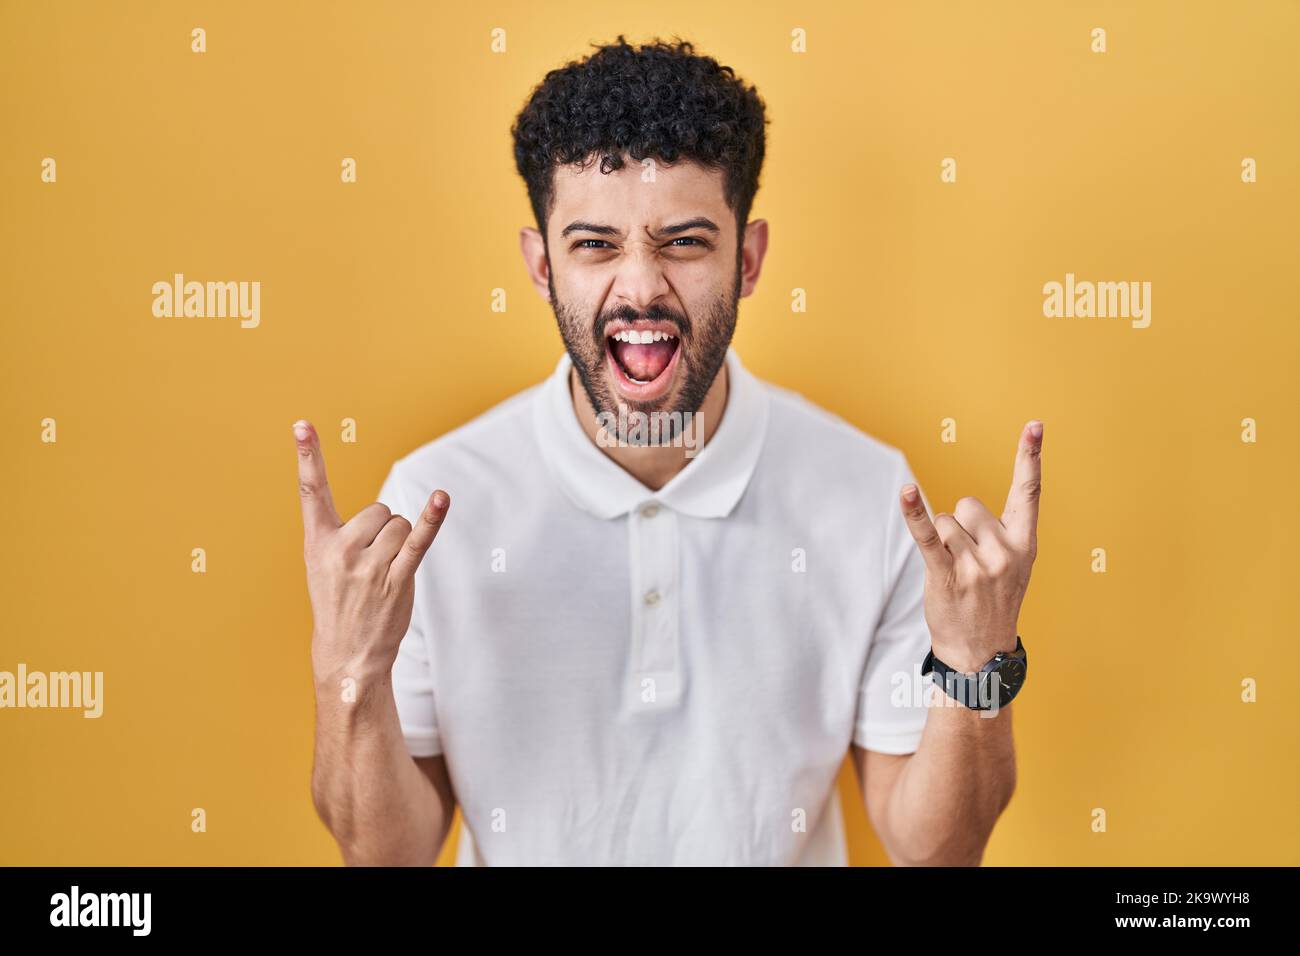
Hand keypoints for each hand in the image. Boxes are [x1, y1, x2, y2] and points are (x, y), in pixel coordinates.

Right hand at [294, 420, 449, 684]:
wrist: (347, 654)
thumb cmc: (338, 603)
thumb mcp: (322, 565)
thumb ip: (340, 533)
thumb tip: (383, 513)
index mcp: (317, 542)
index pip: (311, 490)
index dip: (308, 456)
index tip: (302, 424)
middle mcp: (341, 549)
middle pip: (380, 510)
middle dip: (384, 531)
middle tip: (371, 565)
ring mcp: (370, 565)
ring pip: (401, 525)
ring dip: (401, 545)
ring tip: (384, 575)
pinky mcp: (397, 578)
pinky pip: (419, 540)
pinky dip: (433, 518)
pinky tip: (442, 499)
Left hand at [899, 421, 1041, 672]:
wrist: (980, 651)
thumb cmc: (994, 601)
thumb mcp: (1013, 566)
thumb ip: (1000, 532)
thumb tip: (964, 507)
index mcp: (1025, 544)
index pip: (1028, 491)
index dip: (1030, 456)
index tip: (1034, 425)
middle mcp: (1004, 551)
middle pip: (967, 504)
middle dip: (962, 527)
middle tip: (970, 563)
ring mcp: (977, 565)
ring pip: (946, 521)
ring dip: (943, 543)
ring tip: (956, 574)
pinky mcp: (947, 574)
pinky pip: (928, 535)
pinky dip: (914, 513)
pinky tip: (906, 492)